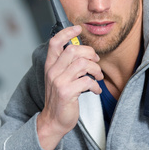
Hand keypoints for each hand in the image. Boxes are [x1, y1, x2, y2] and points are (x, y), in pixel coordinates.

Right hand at [36, 25, 102, 149]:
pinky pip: (86, 81)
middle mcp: (52, 71)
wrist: (54, 120)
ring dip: (95, 70)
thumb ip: (67, 65)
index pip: (55, 42)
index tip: (78, 29)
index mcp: (50, 66)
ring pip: (82, 64)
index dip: (67, 32)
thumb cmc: (60, 99)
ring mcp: (58, 82)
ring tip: (98, 77)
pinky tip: (95, 90)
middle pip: (73, 50)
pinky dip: (95, 85)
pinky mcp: (66, 92)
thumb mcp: (60, 79)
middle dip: (89, 53)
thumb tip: (83, 52)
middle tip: (96, 62)